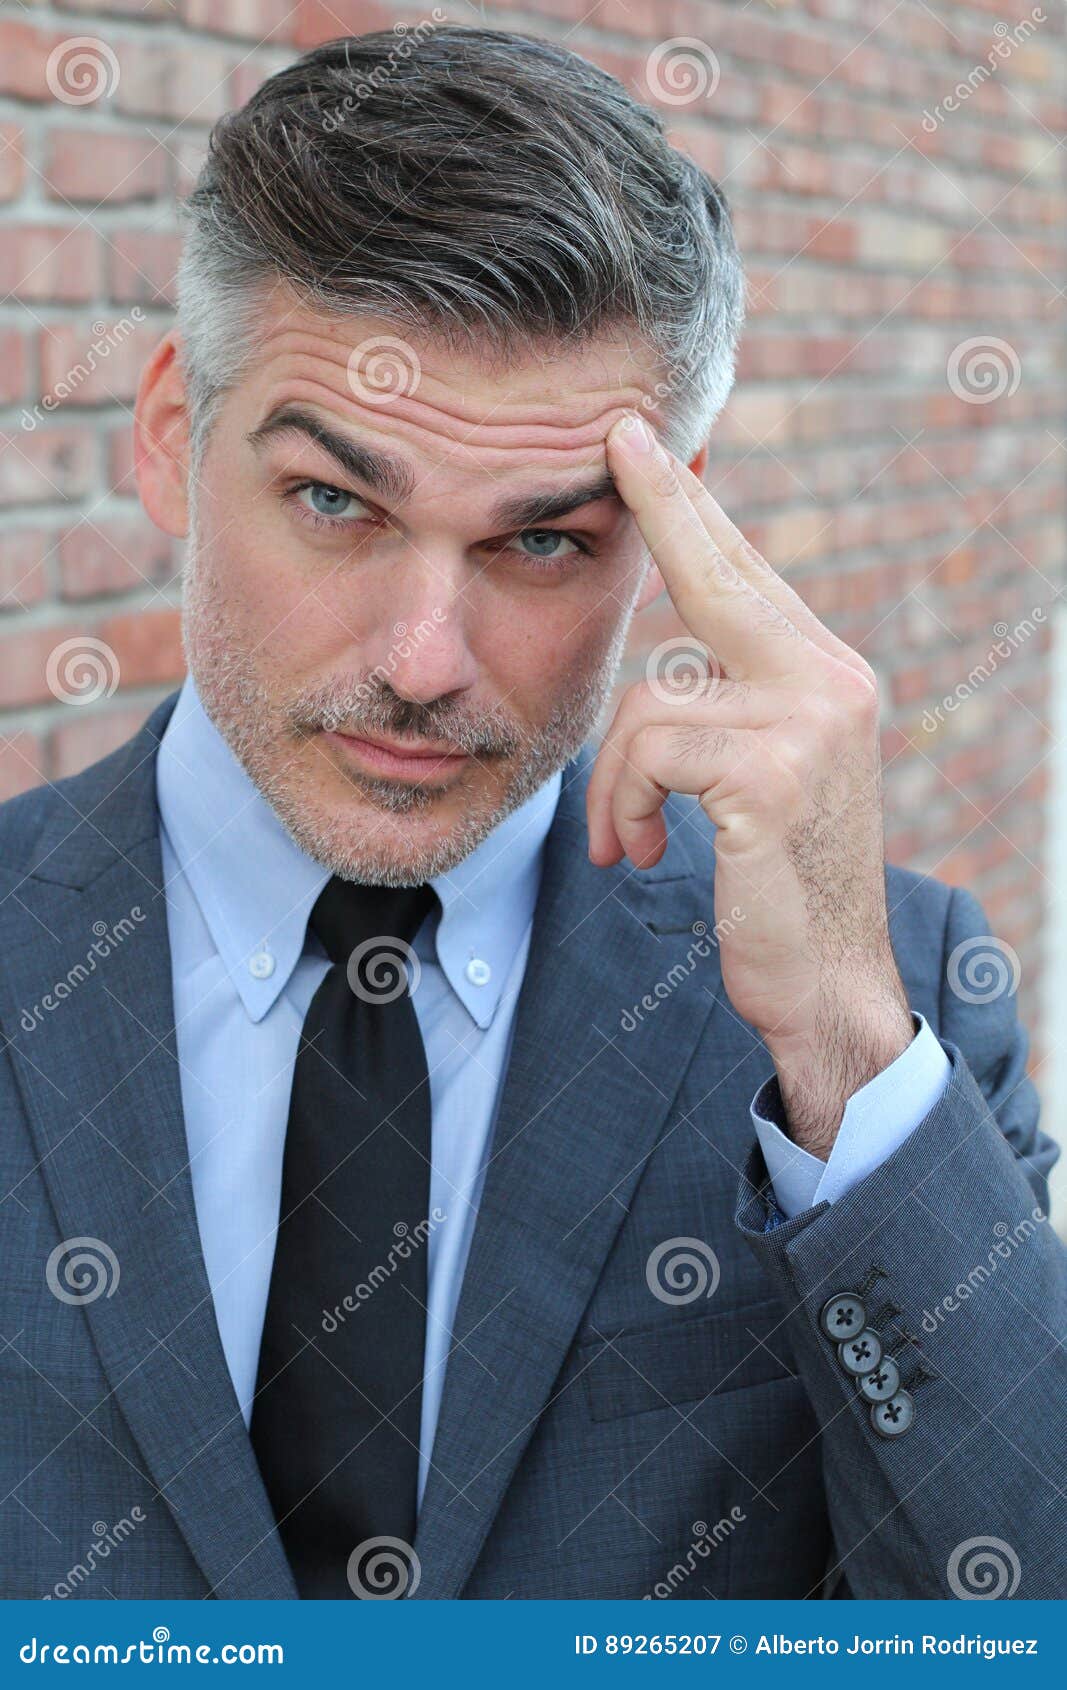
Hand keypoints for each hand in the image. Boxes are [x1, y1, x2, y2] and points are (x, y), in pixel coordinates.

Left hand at [587, 412, 914, 1157]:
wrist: (827, 983)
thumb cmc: (779, 884)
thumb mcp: (763, 777)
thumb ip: (731, 704)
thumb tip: (670, 649)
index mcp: (824, 676)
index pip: (746, 574)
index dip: (693, 510)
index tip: (649, 445)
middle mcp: (830, 679)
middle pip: (717, 573)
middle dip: (660, 505)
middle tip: (615, 437)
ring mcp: (808, 719)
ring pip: (649, 698)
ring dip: (614, 780)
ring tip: (627, 836)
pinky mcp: (771, 769)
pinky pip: (648, 750)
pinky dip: (624, 803)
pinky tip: (644, 850)